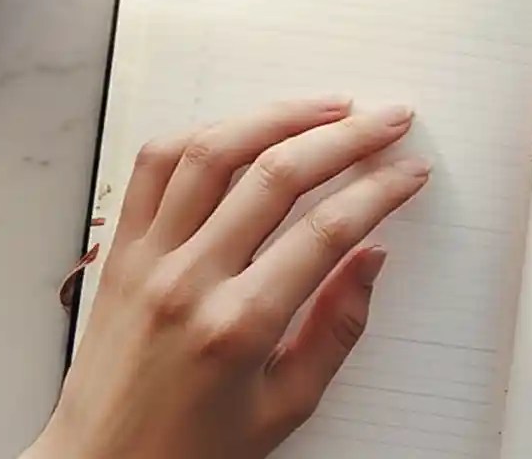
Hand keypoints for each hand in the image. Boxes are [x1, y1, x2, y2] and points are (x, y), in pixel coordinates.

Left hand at [24, 98, 429, 458]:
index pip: (326, 231)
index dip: (379, 191)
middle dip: (345, 138)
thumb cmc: (191, 449)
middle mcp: (189, 279)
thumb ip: (336, 327)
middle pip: (277, 175)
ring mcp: (148, 257)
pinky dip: (203, 134)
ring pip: (213, 151)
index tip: (410, 172)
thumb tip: (372, 255)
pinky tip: (242, 128)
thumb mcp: (286, 406)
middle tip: (388, 120)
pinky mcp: (121, 249)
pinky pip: (155, 165)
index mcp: (237, 326)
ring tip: (325, 107)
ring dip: (276, 116)